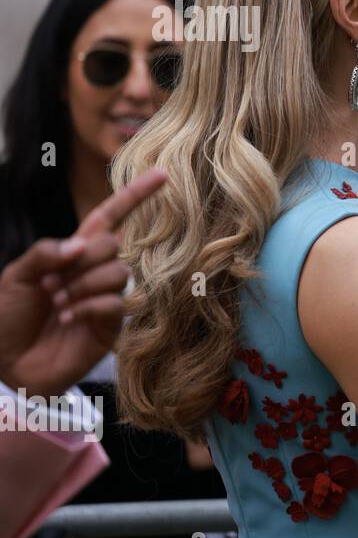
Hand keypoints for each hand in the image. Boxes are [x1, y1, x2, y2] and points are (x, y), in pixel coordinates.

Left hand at [0, 169, 166, 395]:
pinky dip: (88, 307)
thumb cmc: (6, 317)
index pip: (110, 218)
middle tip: (51, 282)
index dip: (135, 196)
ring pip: (117, 274)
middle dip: (82, 260)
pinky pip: (114, 304)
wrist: (4, 363)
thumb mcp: (14, 276)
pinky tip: (67, 317)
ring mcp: (105, 299)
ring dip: (82, 286)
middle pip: (113, 245)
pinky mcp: (110, 327)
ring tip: (57, 303)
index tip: (162, 174)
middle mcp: (94, 273)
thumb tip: (81, 245)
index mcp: (73, 254)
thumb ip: (45, 253)